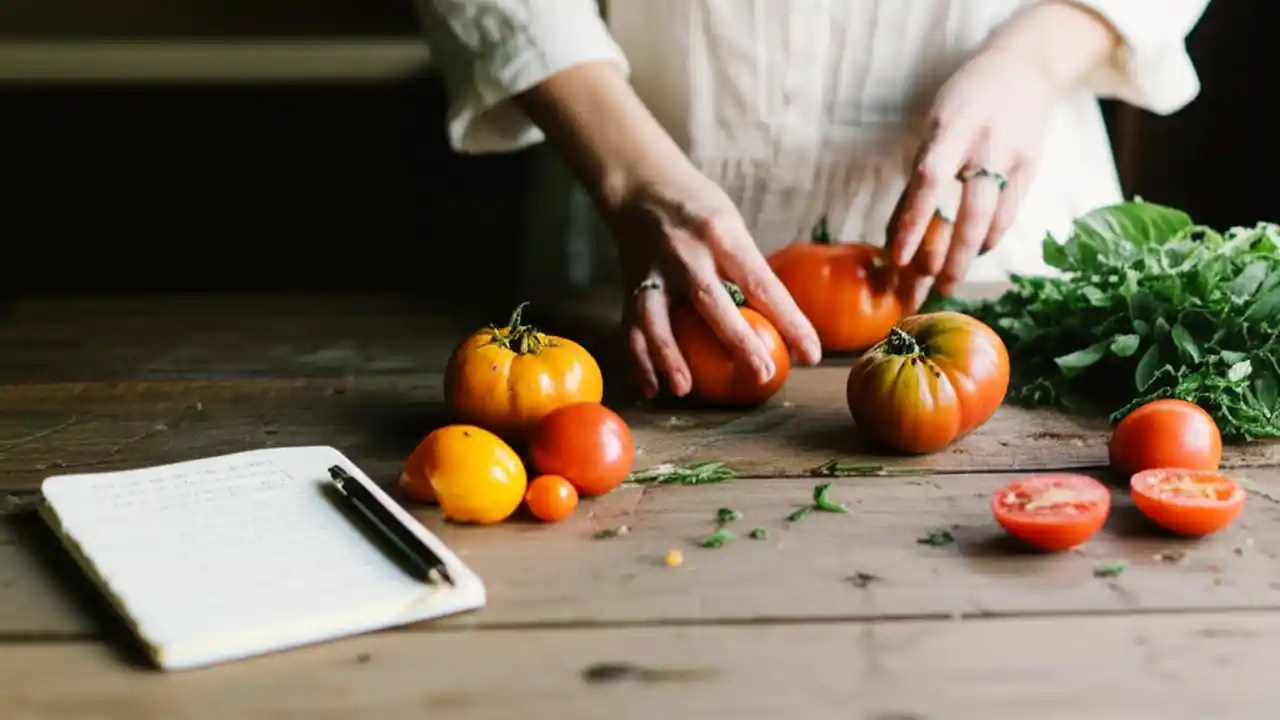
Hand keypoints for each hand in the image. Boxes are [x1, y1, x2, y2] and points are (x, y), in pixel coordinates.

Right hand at [509, 60, 819, 397]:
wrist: (639, 183)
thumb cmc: (698, 207)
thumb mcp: (730, 223)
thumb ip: (746, 266)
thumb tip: (781, 319)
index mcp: (722, 234)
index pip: (762, 283)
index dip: (790, 321)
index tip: (812, 355)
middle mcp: (686, 252)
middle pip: (710, 301)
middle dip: (737, 341)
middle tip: (762, 375)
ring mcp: (653, 270)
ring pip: (656, 317)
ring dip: (668, 356)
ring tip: (683, 390)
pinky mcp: (631, 285)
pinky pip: (631, 326)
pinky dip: (639, 359)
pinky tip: (650, 388)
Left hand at [886, 46, 1054, 296]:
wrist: (1023, 68)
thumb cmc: (964, 101)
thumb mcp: (935, 125)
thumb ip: (920, 172)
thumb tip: (896, 231)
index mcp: (952, 126)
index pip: (928, 181)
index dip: (912, 223)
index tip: (896, 258)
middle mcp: (986, 142)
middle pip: (970, 213)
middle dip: (949, 257)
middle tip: (928, 289)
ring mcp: (1014, 157)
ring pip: (993, 222)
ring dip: (969, 256)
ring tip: (947, 280)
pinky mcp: (1032, 168)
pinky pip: (1009, 215)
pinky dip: (989, 238)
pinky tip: (974, 251)